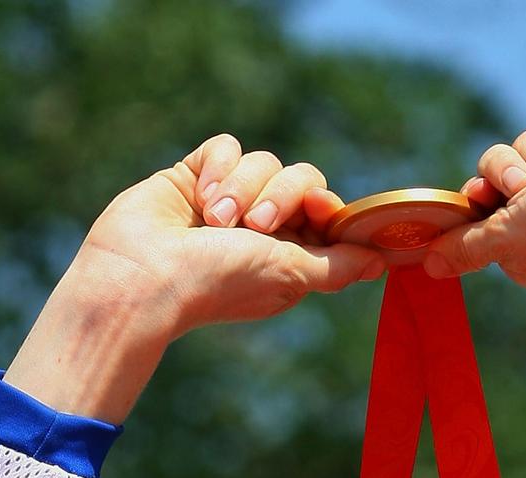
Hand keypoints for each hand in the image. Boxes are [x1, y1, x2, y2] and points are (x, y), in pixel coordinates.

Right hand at [74, 133, 386, 336]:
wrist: (145, 273)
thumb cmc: (218, 283)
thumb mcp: (289, 275)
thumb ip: (336, 266)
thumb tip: (380, 263)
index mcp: (289, 257)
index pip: (326, 212)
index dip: (324, 205)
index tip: (315, 210)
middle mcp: (261, 229)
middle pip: (300, 178)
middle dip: (281, 196)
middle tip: (255, 227)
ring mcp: (229, 201)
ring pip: (262, 160)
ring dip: (242, 189)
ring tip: (215, 221)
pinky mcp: (197, 175)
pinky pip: (226, 146)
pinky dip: (218, 167)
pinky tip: (200, 197)